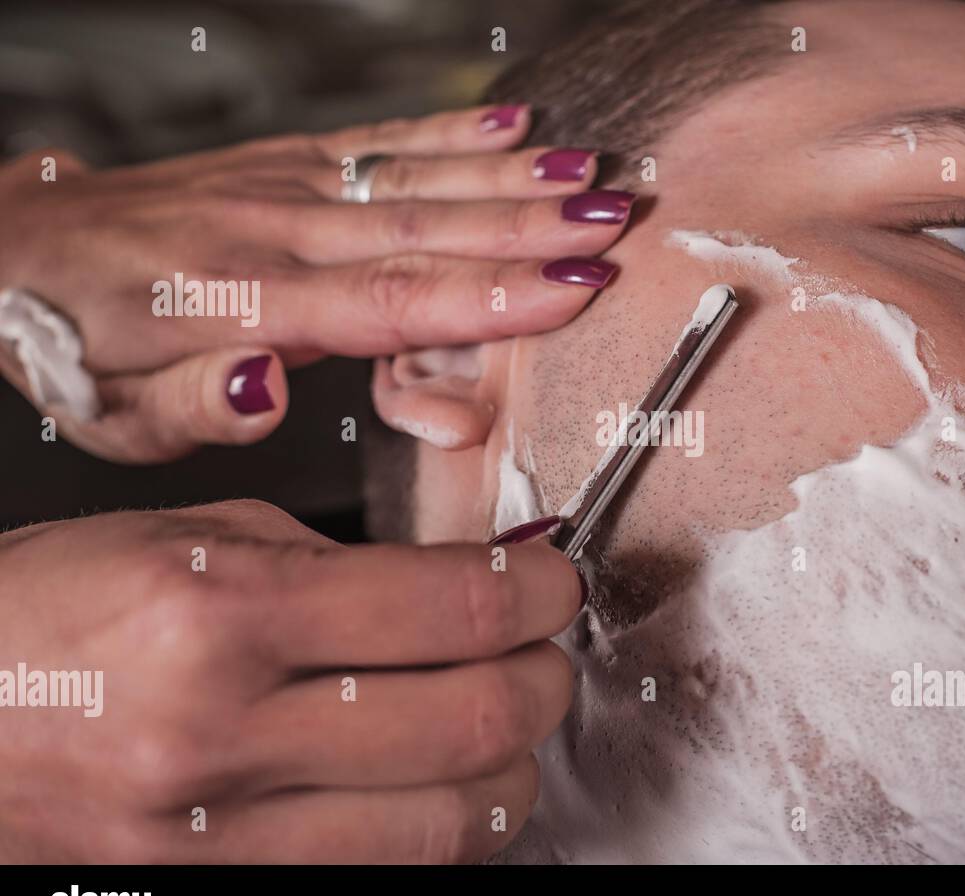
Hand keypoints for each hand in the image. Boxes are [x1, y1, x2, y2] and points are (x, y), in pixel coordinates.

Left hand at [0, 104, 631, 461]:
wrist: (16, 250)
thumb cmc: (73, 348)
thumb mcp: (112, 417)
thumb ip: (198, 405)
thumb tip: (274, 386)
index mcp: (240, 297)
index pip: (388, 298)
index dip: (489, 296)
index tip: (571, 290)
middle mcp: (272, 227)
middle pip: (425, 227)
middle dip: (532, 228)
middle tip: (619, 223)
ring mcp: (282, 184)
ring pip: (416, 178)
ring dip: (514, 177)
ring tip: (596, 173)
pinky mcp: (285, 162)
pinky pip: (378, 141)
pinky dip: (452, 131)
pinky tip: (513, 125)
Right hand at [0, 500, 580, 862]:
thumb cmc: (45, 620)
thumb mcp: (186, 541)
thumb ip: (338, 563)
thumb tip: (469, 585)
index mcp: (217, 611)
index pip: (455, 609)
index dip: (541, 591)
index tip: (554, 583)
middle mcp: (220, 735)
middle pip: (474, 723)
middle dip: (544, 678)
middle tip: (540, 651)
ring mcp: (214, 840)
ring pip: (450, 826)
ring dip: (508, 769)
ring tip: (497, 724)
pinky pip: (385, 878)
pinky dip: (439, 830)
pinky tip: (429, 785)